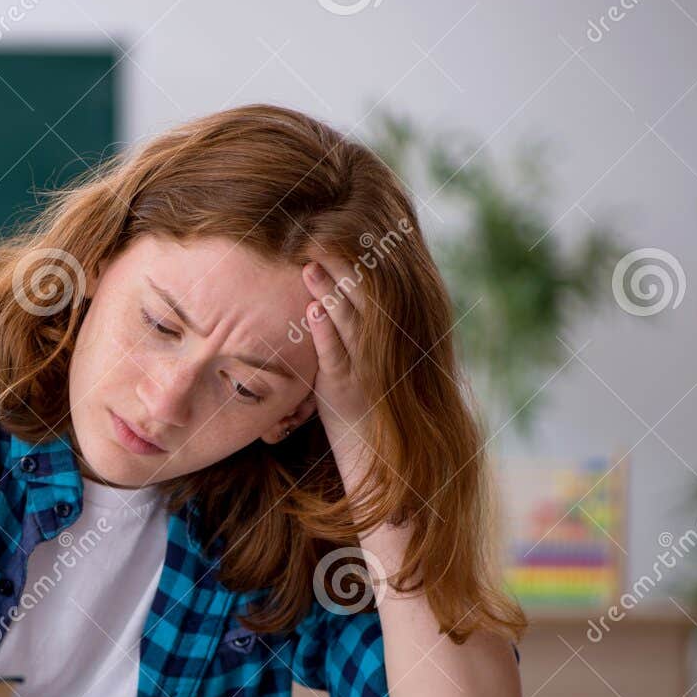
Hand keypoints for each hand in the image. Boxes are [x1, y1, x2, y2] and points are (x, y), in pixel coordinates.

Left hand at [300, 256, 373, 494]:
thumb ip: (345, 336)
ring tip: (309, 264)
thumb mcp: (357, 367)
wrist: (378, 464)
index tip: (336, 232)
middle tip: (317, 235)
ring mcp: (366, 370)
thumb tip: (324, 299)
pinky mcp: (345, 392)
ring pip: (350, 322)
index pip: (375, 290)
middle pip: (364, 298)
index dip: (356, 261)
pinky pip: (336, 358)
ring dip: (329, 291)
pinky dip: (325, 334)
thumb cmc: (361, 414)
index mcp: (387, 340)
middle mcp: (382, 351)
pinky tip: (312, 311)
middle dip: (341, 266)